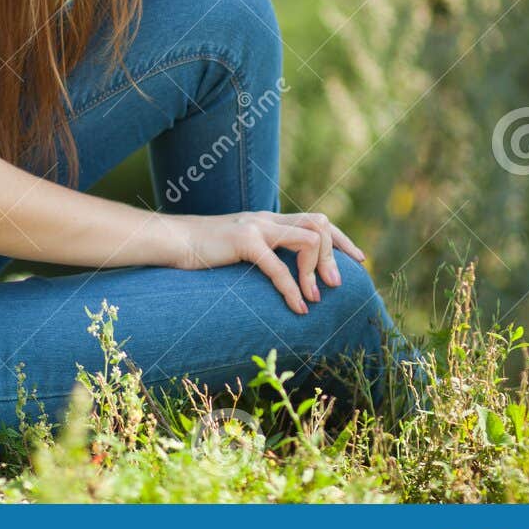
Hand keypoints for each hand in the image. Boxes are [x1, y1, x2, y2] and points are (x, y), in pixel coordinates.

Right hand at [170, 211, 366, 315]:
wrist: (171, 241)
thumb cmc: (202, 252)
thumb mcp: (237, 250)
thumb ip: (261, 254)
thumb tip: (283, 275)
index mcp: (268, 220)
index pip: (316, 220)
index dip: (341, 239)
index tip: (358, 259)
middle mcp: (267, 219)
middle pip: (319, 224)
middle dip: (335, 254)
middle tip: (336, 285)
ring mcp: (256, 227)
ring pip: (308, 238)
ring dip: (316, 271)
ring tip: (315, 297)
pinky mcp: (244, 241)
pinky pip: (279, 267)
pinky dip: (293, 290)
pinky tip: (298, 309)